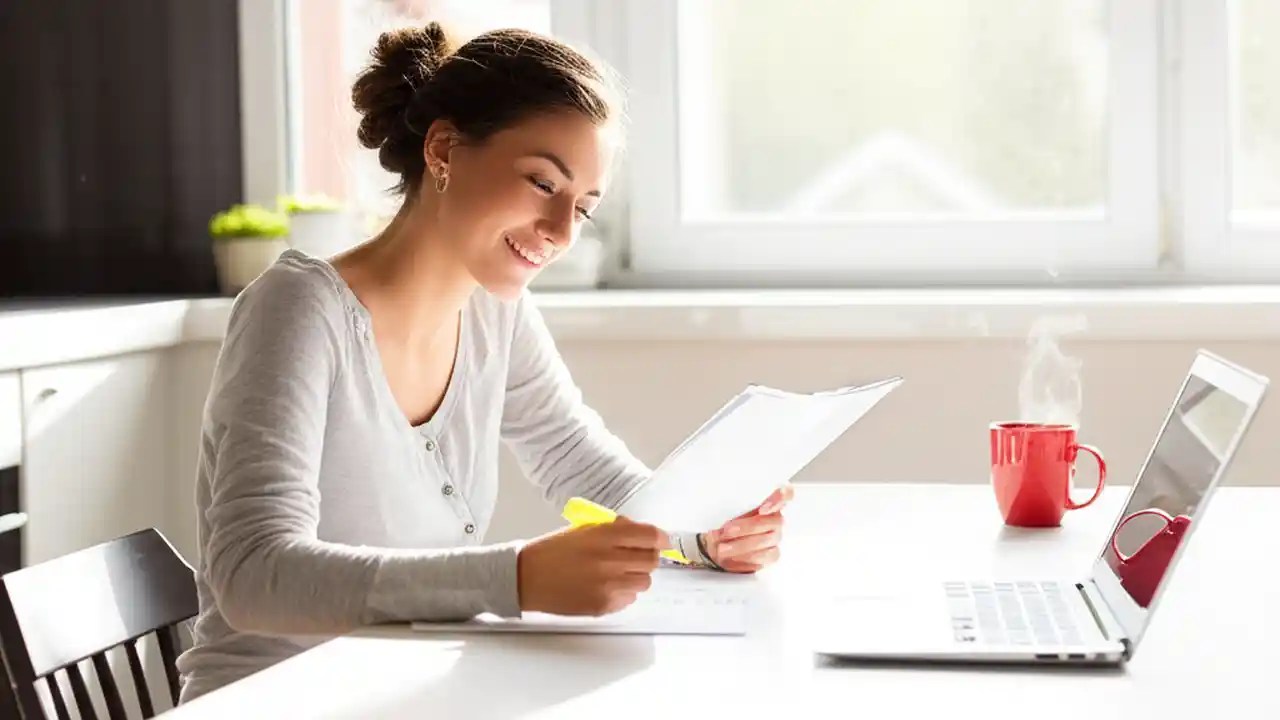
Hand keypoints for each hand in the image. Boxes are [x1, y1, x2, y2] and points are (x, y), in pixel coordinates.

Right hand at [517, 517, 668, 615]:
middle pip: (652, 560)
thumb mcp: (582, 530)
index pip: (649, 535)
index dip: (660, 538)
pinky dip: (623, 594)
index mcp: (604, 535)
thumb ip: (613, 529)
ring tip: (617, 574)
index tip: (661, 541)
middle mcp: (609, 560)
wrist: (525, 578)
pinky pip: (629, 599)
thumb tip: (638, 531)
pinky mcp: (603, 605)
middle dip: (647, 557)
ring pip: (644, 582)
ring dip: (635, 576)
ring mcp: (608, 585)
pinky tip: (604, 588)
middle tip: (636, 557)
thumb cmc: (553, 551)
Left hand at [701, 484, 794, 572]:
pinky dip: (744, 557)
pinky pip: (763, 557)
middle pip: (774, 521)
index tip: (763, 509)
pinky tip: (732, 557)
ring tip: (722, 548)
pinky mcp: (772, 555)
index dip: (781, 498)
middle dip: (748, 527)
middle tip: (727, 531)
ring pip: (766, 540)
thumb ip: (730, 512)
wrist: (720, 548)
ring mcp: (776, 537)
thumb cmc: (726, 526)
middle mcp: (776, 519)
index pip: (786, 494)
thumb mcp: (724, 515)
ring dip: (741, 545)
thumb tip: (725, 522)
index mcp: (769, 502)